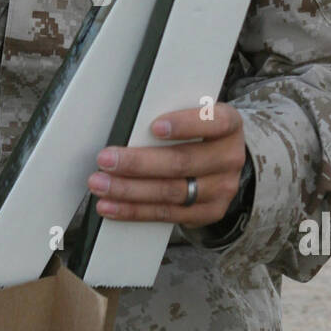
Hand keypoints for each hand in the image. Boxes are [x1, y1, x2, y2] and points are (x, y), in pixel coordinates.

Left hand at [86, 102, 246, 228]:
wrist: (221, 163)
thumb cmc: (198, 132)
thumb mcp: (193, 116)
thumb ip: (170, 116)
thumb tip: (127, 126)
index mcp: (229, 125)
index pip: (214, 122)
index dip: (185, 124)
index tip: (154, 126)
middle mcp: (230, 157)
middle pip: (182, 162)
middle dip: (139, 162)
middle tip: (106, 159)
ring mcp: (222, 188)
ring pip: (172, 192)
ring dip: (130, 190)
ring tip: (101, 185)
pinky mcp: (209, 212)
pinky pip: (168, 214)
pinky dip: (135, 210)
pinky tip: (112, 206)